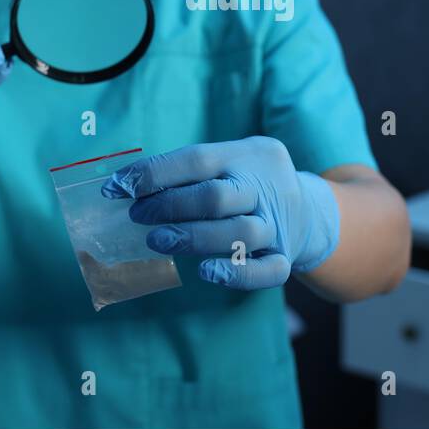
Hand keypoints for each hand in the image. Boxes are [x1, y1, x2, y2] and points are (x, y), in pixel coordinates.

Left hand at [100, 136, 340, 289]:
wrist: (312, 211)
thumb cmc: (249, 184)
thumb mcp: (230, 160)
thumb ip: (189, 171)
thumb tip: (127, 186)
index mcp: (248, 154)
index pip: (197, 159)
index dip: (153, 174)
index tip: (117, 187)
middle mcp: (266, 186)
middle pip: (217, 196)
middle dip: (169, 207)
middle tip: (137, 215)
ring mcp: (278, 224)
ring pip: (240, 233)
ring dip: (193, 238)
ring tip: (157, 241)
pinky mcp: (285, 257)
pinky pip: (268, 271)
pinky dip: (236, 273)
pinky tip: (207, 272)